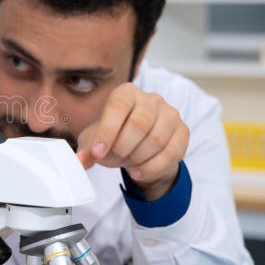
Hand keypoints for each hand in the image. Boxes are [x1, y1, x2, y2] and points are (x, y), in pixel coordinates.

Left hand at [76, 82, 188, 200]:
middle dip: (123, 148)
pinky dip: (152, 168)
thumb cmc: (114, 140)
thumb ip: (87, 150)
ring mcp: (170, 114)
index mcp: (126, 93)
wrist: (137, 150)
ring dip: (138, 158)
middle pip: (139, 124)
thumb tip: (81, 160)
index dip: (107, 131)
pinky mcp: (183, 131)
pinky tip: (138, 171)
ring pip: (157, 139)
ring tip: (126, 164)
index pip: (117, 107)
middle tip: (114, 159)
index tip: (98, 152)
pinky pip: (171, 153)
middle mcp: (150, 99)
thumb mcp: (95, 143)